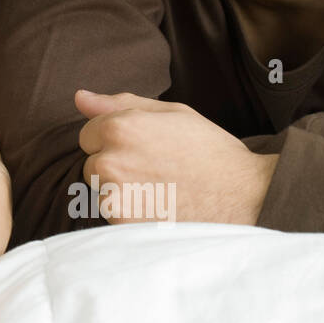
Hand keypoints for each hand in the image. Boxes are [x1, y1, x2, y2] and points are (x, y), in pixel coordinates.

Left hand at [75, 89, 278, 224]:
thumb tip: (79, 97)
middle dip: (114, 165)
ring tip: (159, 189)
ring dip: (120, 191)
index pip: (88, 134)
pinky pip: (111, 214)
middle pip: (91, 163)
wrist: (243, 197)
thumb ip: (119, 104)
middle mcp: (110, 161)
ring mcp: (114, 195)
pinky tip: (158, 207)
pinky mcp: (122, 224)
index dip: (115, 140)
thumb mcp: (170, 113)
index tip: (144, 148)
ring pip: (100, 190)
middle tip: (155, 170)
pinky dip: (129, 213)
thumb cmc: (209, 151)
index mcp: (119, 128)